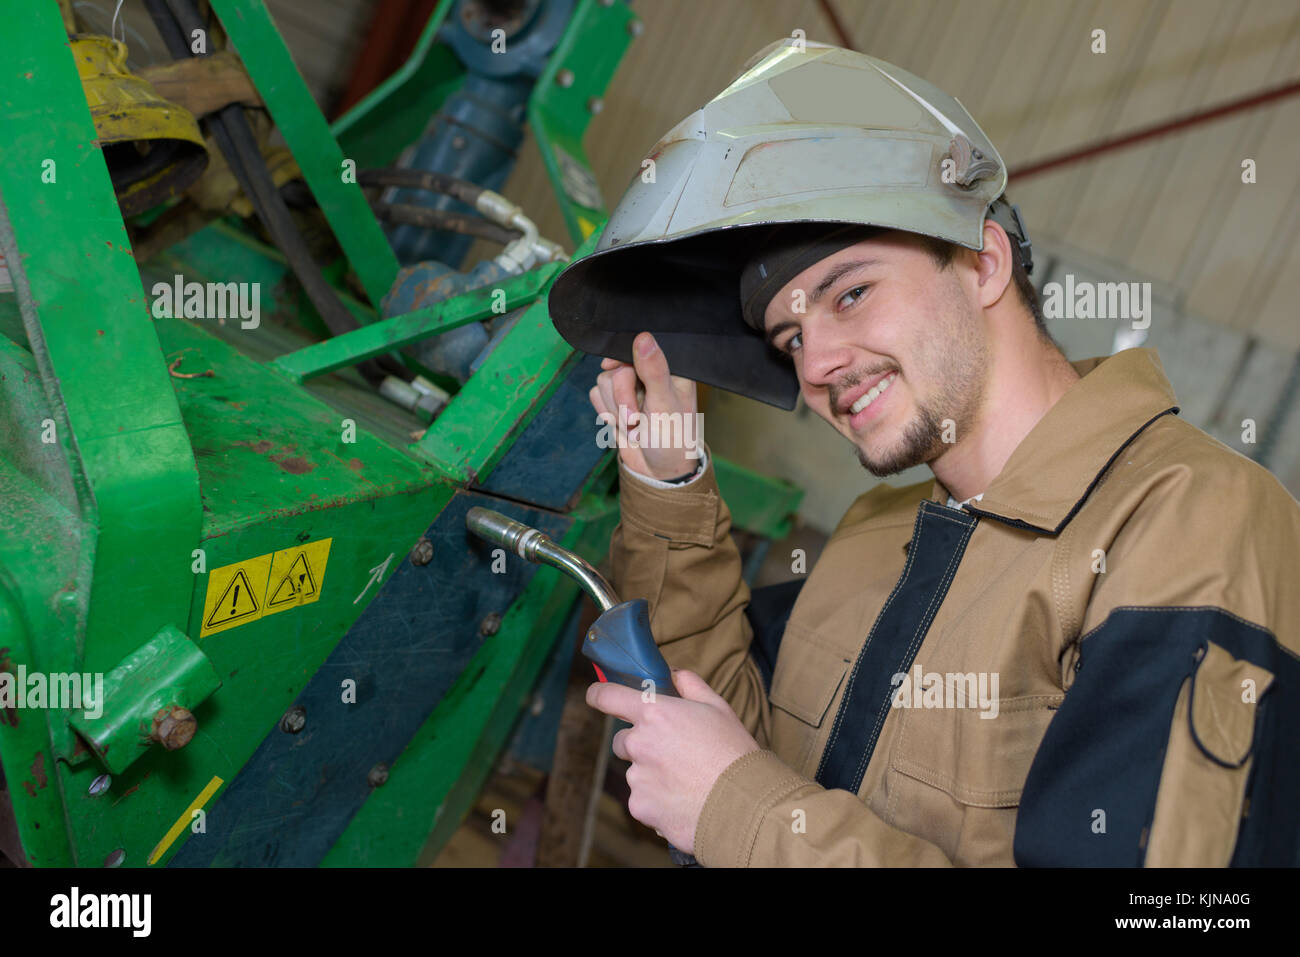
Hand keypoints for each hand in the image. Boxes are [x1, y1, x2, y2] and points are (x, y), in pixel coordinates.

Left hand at [586, 670, 759, 855]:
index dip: (599, 694)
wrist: (744, 804)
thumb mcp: (718, 708)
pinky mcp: (640, 807)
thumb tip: (673, 674)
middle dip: (641, 745)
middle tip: (673, 754)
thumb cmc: (734, 752)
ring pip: (636, 774)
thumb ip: (690, 685)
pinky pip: (642, 801)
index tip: (596, 696)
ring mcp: (637, 778)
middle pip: (623, 741)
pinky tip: (683, 801)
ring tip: (686, 782)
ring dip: (652, 776)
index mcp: (654, 714)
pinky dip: (657, 802)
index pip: (608, 696)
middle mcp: (639, 744)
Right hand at [589, 331, 700, 479]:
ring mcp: (630, 387)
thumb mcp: (665, 405)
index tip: (611, 365)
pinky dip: (606, 414)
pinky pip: (595, 395)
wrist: (659, 471)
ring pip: (603, 381)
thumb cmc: (673, 440)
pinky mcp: (615, 400)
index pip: (637, 346)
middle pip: (616, 369)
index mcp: (669, 368)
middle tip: (635, 420)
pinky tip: (622, 426)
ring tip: (634, 426)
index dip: (622, 357)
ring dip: (615, 409)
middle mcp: (648, 372)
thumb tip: (643, 337)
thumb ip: (654, 371)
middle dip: (622, 398)